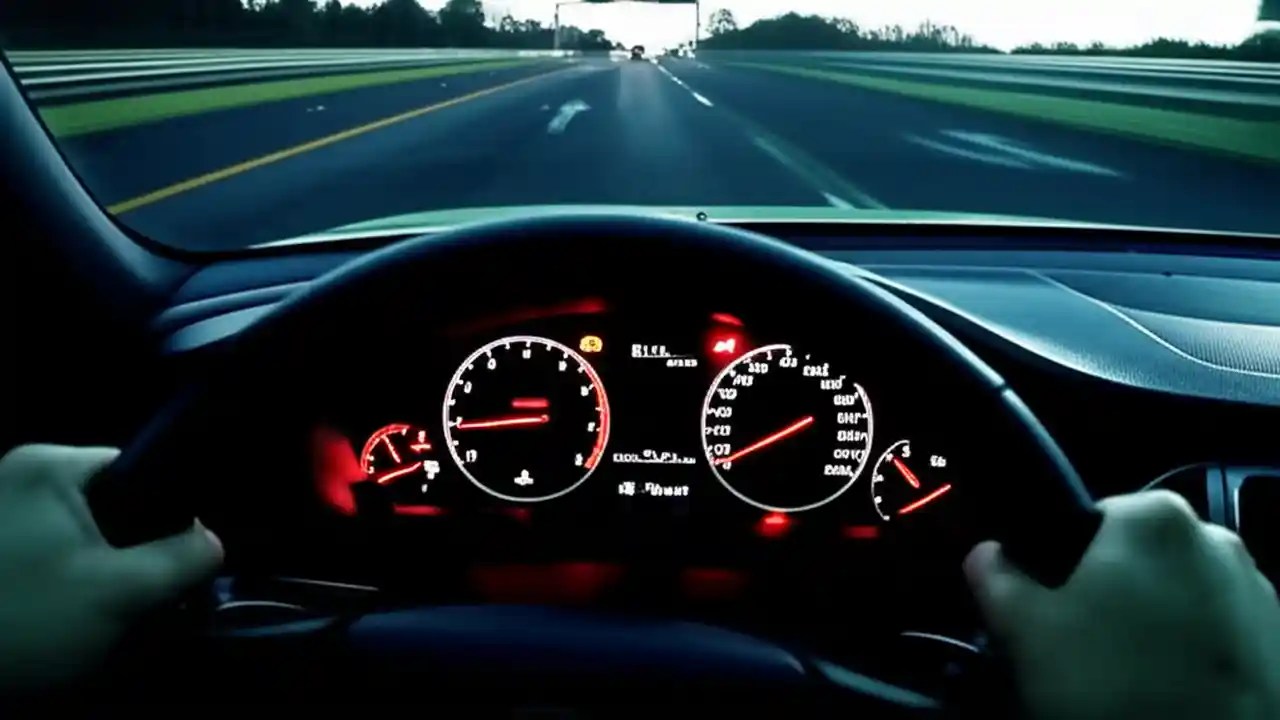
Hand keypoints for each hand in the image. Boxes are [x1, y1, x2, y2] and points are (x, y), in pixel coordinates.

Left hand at [0, 444, 222, 692]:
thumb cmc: (25, 621)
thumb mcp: (121, 594)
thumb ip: (184, 561)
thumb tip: (213, 545)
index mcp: (49, 469)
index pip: (140, 472)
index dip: (173, 520)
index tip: (182, 568)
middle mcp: (19, 481)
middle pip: (113, 512)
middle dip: (139, 560)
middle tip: (155, 609)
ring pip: (83, 547)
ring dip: (108, 584)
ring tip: (114, 628)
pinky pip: (50, 569)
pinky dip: (70, 598)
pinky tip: (74, 633)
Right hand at [966, 490, 1279, 719]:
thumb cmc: (1112, 684)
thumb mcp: (1024, 628)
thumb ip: (995, 575)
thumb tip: (987, 556)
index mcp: (1154, 517)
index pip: (1089, 520)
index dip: (1061, 566)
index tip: (1052, 609)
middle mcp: (1217, 539)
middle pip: (1138, 558)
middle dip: (1111, 594)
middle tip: (1083, 646)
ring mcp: (1259, 592)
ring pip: (1180, 597)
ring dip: (1155, 624)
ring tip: (1127, 676)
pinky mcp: (1278, 642)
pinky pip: (1218, 635)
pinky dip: (1193, 655)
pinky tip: (1167, 690)